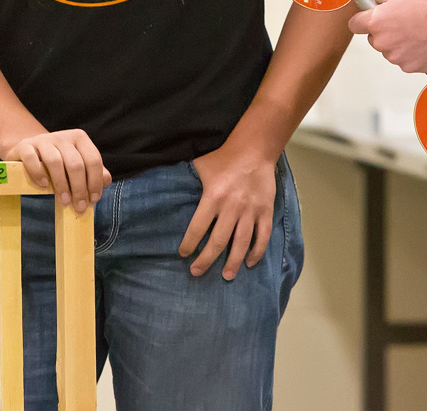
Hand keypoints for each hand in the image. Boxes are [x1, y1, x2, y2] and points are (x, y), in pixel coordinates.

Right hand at [5, 129, 110, 213]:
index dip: (95, 181)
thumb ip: (94, 172)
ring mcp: (43, 139)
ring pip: (55, 161)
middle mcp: (62, 136)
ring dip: (61, 185)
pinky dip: (38, 173)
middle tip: (78, 207)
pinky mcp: (25, 146)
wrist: (30, 151)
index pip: (93, 159)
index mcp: (79, 138)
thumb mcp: (78, 165)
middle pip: (75, 163)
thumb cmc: (59, 162)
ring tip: (63, 201)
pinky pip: (32, 158)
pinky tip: (43, 186)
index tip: (93, 200)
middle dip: (79, 189)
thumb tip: (106, 181)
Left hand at [179, 146, 276, 279]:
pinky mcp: (265, 211)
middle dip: (206, 260)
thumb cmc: (223, 157)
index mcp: (213, 197)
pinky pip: (262, 236)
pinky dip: (257, 251)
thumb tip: (162, 184)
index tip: (183, 254)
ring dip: (233, 263)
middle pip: (218, 242)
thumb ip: (187, 180)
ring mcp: (250, 211)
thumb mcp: (200, 166)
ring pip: (241, 244)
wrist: (254, 149)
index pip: (198, 228)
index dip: (189, 244)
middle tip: (197, 272)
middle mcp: (232, 207)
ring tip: (226, 277)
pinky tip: (249, 262)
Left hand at [348, 0, 426, 73]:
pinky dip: (410, 53)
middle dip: (383, 32)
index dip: (361, 21)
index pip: (354, 25)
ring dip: (397, 43)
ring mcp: (396, 57)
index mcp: (375, 22)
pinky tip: (421, 41)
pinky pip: (403, 60)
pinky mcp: (409, 67)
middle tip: (401, 22)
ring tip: (415, 30)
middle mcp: (382, 42)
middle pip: (373, 40)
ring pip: (389, 51)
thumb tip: (367, 1)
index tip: (367, 20)